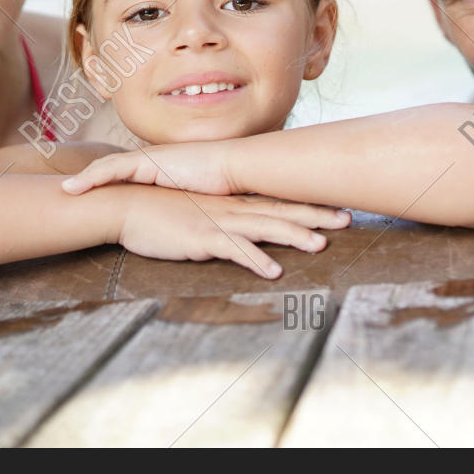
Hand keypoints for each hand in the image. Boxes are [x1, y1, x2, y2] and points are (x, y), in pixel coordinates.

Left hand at [62, 141, 238, 196]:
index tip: (86, 193)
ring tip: (64, 191)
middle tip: (65, 190)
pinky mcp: (147, 162)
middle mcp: (149, 161)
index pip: (124, 173)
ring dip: (83, 178)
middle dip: (87, 178)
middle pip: (109, 166)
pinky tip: (74, 188)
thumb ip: (182, 205)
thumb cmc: (220, 184)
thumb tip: (176, 220)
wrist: (233, 166)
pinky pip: (111, 169)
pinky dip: (90, 177)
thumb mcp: (194, 198)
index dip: (103, 181)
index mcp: (159, 168)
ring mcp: (147, 159)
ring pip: (105, 166)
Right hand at [118, 189, 349, 278]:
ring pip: (264, 228)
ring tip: (322, 246)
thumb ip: (217, 221)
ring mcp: (217, 222)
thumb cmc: (157, 209)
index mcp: (231, 204)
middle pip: (280, 211)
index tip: (335, 208)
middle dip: (315, 215)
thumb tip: (236, 232)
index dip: (307, 205)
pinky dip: (256, 259)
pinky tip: (274, 270)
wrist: (125, 203)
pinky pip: (234, 250)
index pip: (276, 202)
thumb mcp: (194, 213)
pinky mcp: (201, 237)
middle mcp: (230, 209)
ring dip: (294, 235)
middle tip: (348, 219)